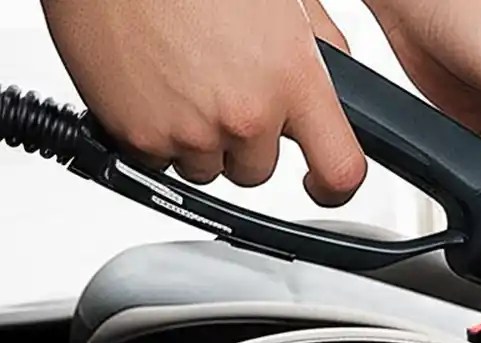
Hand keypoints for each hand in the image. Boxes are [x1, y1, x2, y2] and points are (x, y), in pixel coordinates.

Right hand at [41, 0, 367, 205]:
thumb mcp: (287, 1)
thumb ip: (321, 51)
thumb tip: (338, 88)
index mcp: (292, 78)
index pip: (339, 169)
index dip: (334, 186)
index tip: (323, 184)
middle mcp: (245, 113)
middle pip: (260, 171)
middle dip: (247, 142)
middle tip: (223, 89)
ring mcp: (191, 132)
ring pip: (207, 169)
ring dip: (200, 140)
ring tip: (185, 80)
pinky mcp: (140, 139)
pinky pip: (158, 163)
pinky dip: (157, 134)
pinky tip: (153, 86)